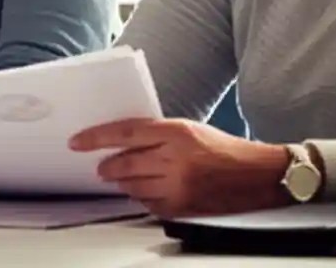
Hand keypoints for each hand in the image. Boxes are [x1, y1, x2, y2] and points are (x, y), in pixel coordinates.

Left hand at [70, 118, 290, 218]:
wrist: (258, 175)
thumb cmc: (224, 149)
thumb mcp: (189, 129)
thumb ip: (157, 134)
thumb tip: (122, 142)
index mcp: (176, 132)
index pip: (124, 133)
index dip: (96, 138)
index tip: (78, 142)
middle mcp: (175, 158)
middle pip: (124, 163)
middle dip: (108, 167)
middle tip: (101, 167)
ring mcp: (178, 185)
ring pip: (132, 186)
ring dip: (123, 183)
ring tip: (123, 178)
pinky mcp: (182, 207)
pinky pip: (148, 204)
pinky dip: (142, 198)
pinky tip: (147, 191)